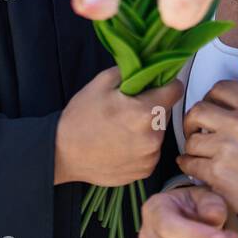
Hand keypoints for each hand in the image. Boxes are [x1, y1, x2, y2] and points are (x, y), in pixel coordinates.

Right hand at [55, 67, 182, 185]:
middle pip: (165, 112)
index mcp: (145, 111)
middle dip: (152, 106)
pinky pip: (151, 151)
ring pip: (157, 132)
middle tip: (128, 108)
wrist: (62, 153)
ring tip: (121, 129)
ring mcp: (150, 156)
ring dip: (146, 128)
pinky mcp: (145, 171)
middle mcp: (153, 136)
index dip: (166, 83)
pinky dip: (141, 146)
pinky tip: (121, 144)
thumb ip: (130, 71)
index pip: (175, 89)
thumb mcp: (101, 83)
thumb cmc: (80, 118)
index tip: (156, 85)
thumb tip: (148, 67)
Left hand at [177, 80, 237, 237]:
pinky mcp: (217, 172)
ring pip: (191, 141)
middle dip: (192, 122)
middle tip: (196, 131)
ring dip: (193, 149)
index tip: (210, 109)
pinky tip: (195, 169)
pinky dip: (189, 166)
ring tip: (200, 155)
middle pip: (198, 110)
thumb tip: (216, 111)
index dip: (210, 98)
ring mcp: (227, 148)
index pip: (221, 88)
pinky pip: (189, 163)